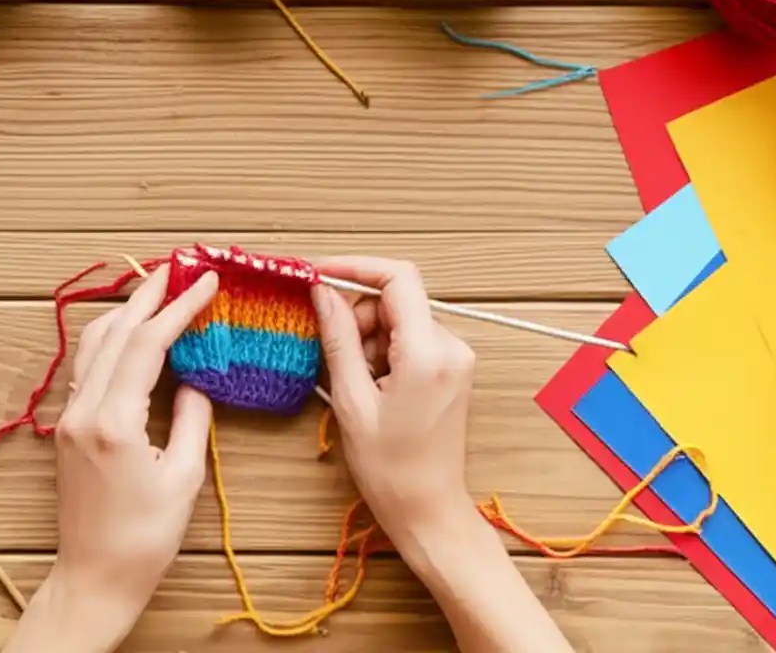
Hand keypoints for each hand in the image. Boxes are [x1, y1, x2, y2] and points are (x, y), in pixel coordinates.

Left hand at [5, 266, 218, 652]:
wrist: (94, 577)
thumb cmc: (143, 538)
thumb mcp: (183, 477)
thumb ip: (190, 419)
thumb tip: (194, 383)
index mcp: (113, 421)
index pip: (147, 345)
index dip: (179, 309)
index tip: (206, 281)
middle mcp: (83, 411)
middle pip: (114, 333)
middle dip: (147, 295)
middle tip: (179, 267)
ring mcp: (69, 418)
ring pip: (94, 345)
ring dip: (125, 312)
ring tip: (156, 290)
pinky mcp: (67, 429)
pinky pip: (88, 368)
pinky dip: (111, 340)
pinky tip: (130, 335)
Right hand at [310, 257, 476, 547]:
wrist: (427, 508)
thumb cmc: (389, 467)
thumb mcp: (352, 400)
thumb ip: (338, 338)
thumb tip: (322, 292)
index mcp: (428, 353)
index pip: (397, 278)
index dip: (355, 268)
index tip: (319, 275)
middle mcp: (451, 347)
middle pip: (396, 299)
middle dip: (360, 319)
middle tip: (339, 359)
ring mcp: (457, 357)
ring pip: (400, 319)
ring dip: (371, 340)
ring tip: (361, 386)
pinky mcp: (453, 367)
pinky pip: (411, 339)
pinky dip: (385, 353)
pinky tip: (376, 389)